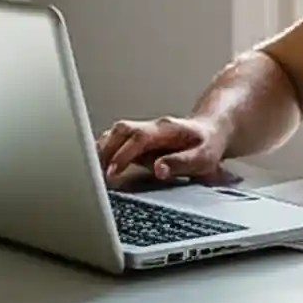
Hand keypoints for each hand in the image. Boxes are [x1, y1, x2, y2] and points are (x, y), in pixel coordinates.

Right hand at [95, 116, 226, 185]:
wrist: (212, 131)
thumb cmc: (207, 146)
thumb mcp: (203, 158)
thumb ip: (181, 163)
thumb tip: (159, 169)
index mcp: (166, 130)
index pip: (138, 137)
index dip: (123, 154)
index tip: (112, 172)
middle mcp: (151, 128)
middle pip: (120, 131)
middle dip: (104, 151)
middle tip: (94, 174)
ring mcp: (143, 132)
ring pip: (114, 134)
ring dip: (100, 151)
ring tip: (90, 173)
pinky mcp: (137, 141)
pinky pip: (115, 141)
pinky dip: (102, 152)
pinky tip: (94, 167)